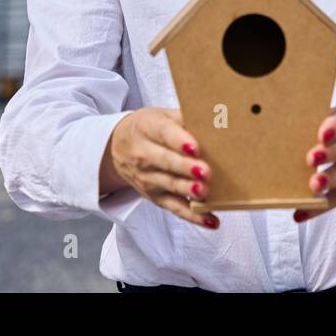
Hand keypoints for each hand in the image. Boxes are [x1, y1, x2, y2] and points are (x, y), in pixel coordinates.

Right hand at [104, 107, 219, 229]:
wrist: (117, 147)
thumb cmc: (148, 128)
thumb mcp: (162, 115)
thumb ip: (186, 117)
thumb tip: (218, 119)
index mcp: (147, 128)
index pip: (164, 134)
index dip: (179, 141)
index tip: (195, 147)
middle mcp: (143, 154)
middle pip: (166, 162)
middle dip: (185, 168)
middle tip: (205, 172)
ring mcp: (148, 178)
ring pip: (170, 185)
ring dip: (188, 190)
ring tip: (204, 192)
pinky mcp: (155, 197)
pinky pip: (175, 208)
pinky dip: (193, 216)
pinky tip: (211, 220)